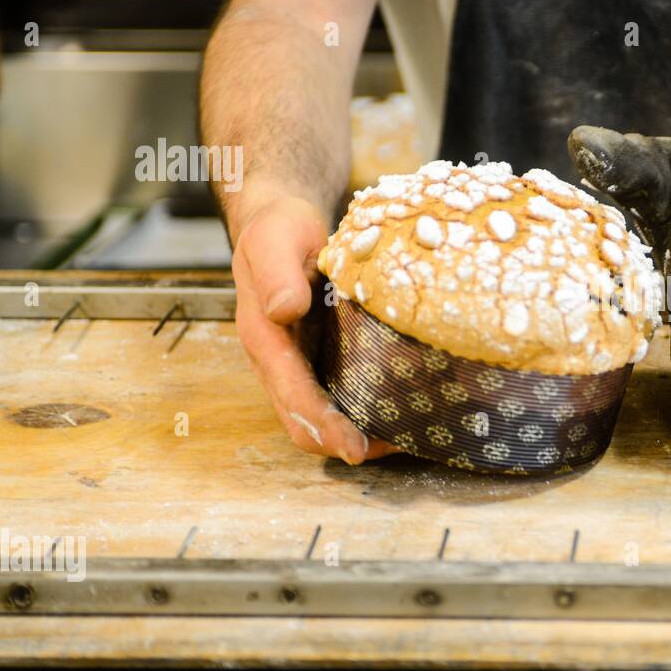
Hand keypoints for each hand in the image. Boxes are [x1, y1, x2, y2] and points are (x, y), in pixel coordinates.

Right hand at [229, 191, 393, 464]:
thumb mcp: (275, 239)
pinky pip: (338, 392)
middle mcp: (280, 361)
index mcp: (265, 339)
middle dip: (342, 442)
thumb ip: (277, 273)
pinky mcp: (320, 355)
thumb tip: (284, 310)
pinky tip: (400, 409)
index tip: (356, 447)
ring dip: (358, 431)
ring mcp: (299, 362)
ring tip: (405, 438)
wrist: (281, 220)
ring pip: (321, 413)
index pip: (292, 395)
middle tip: (392, 450)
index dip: (323, 425)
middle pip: (304, 420)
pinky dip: (365, 409)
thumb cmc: (279, 228)